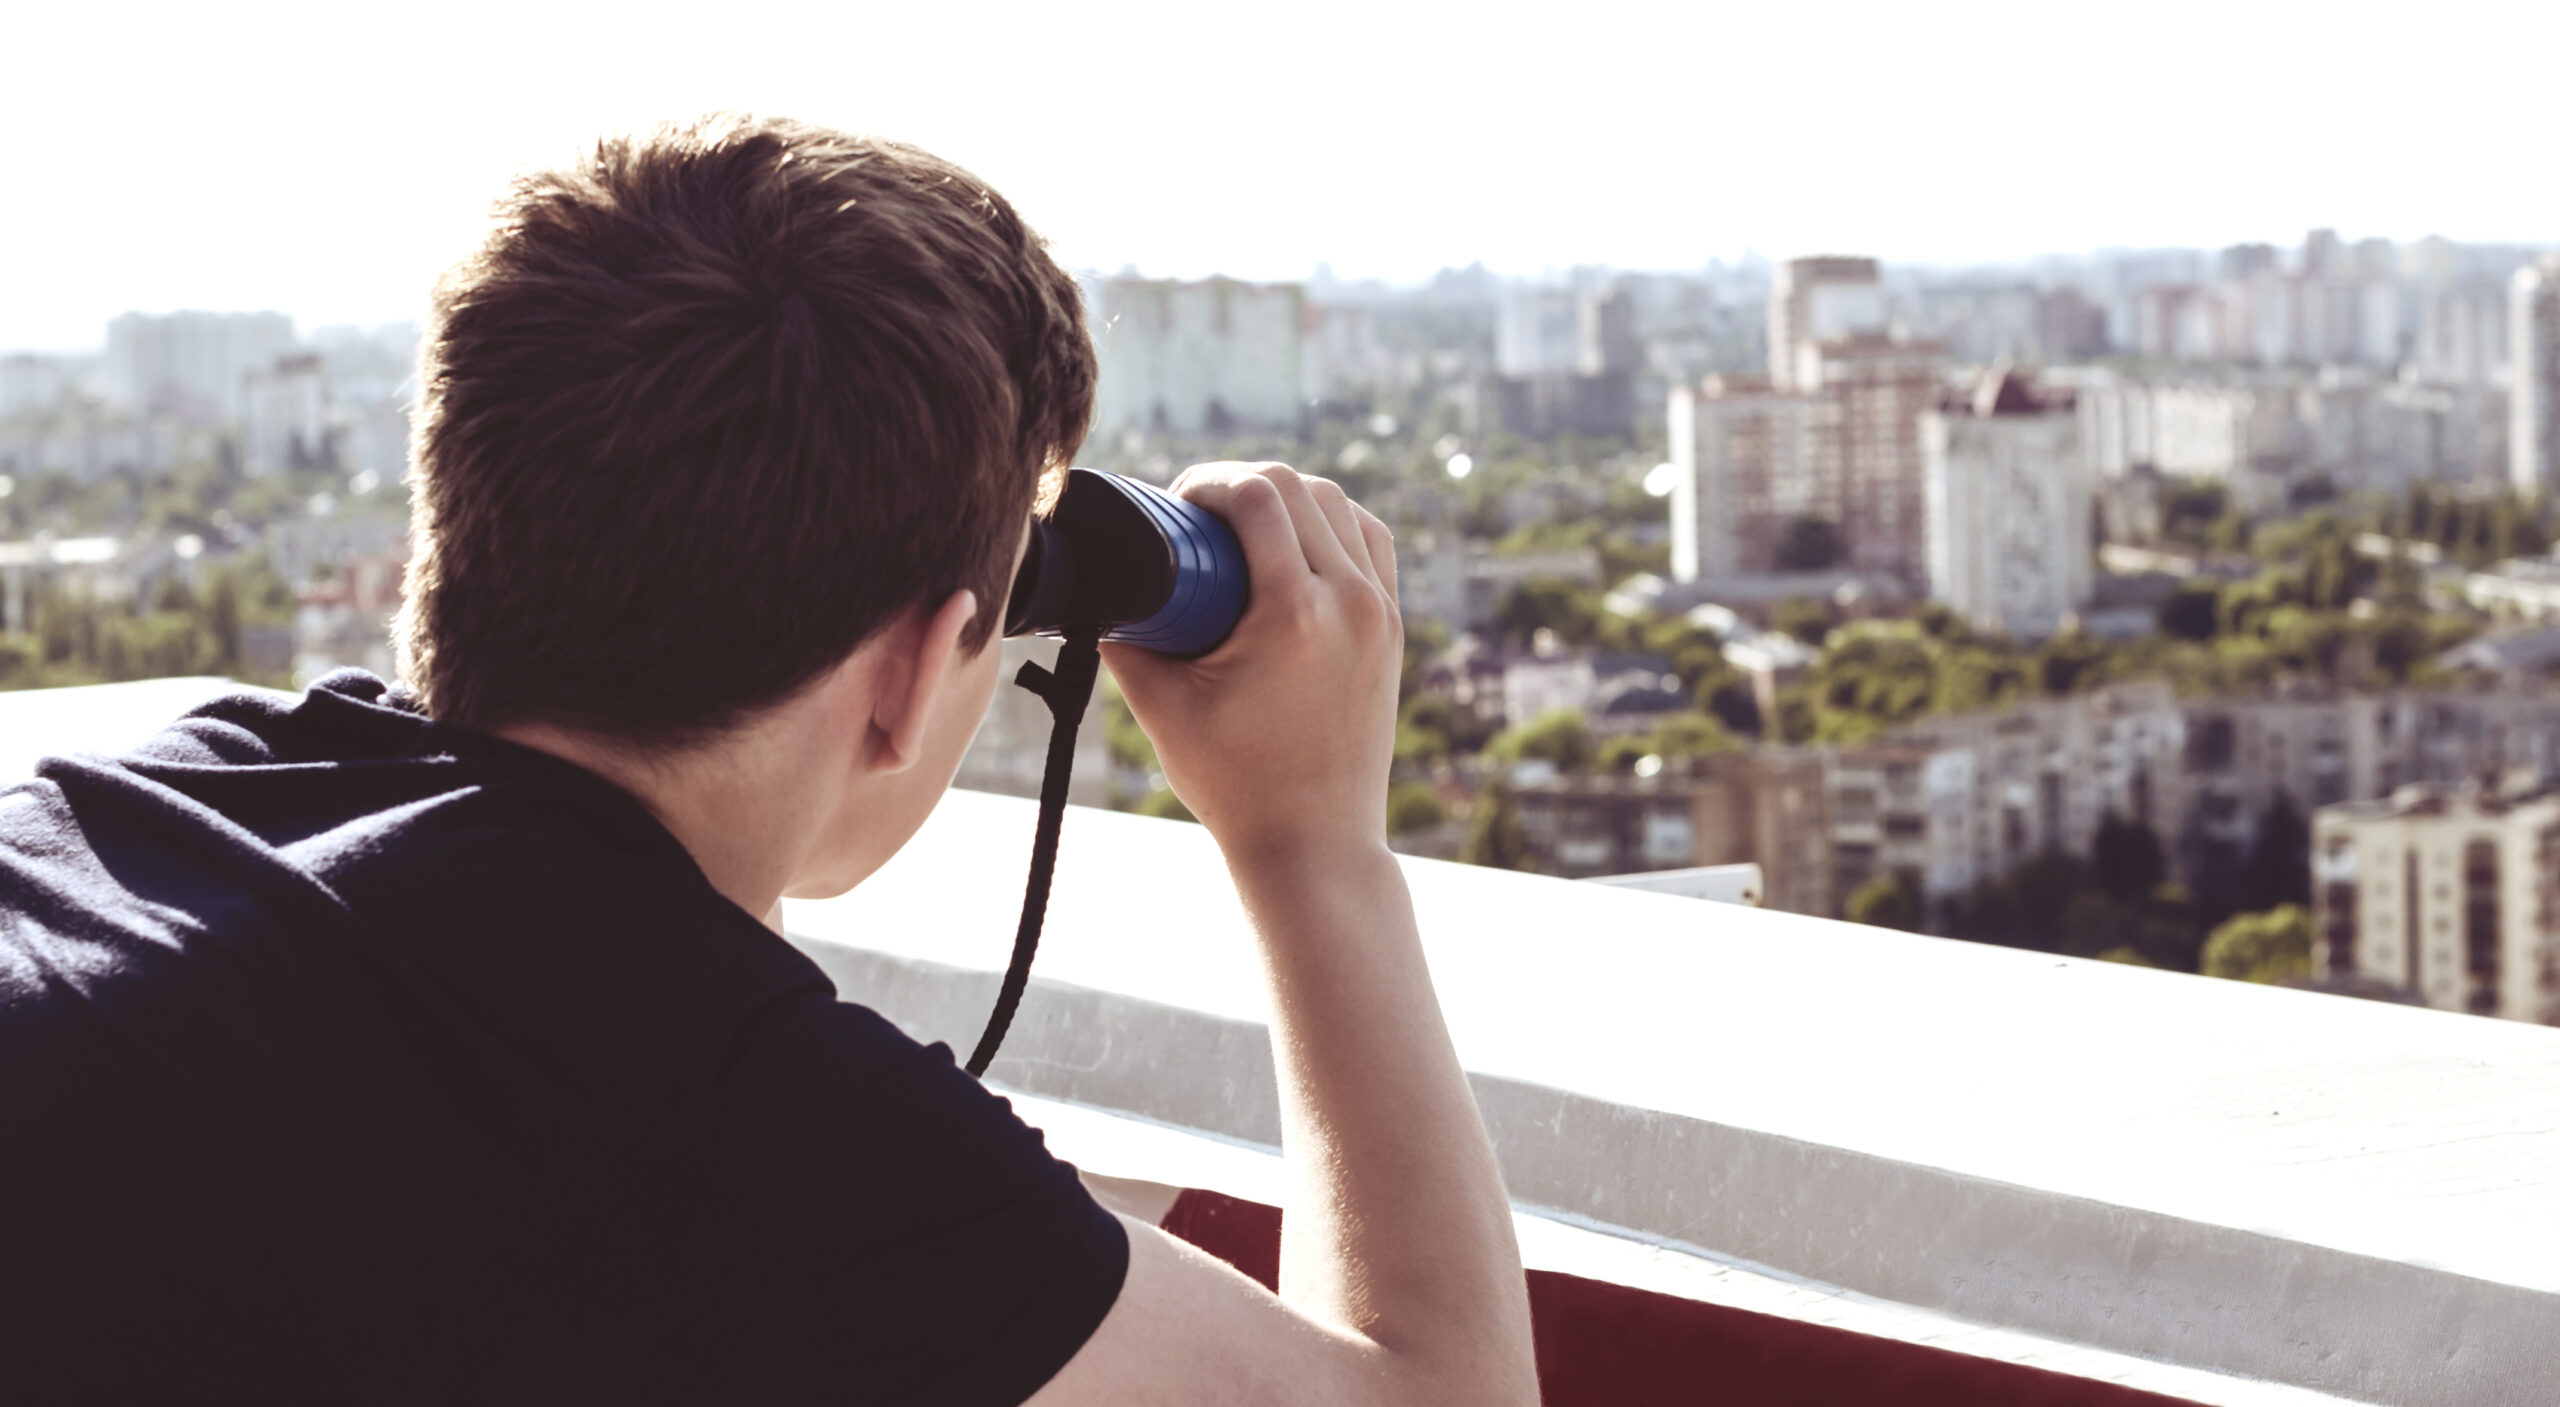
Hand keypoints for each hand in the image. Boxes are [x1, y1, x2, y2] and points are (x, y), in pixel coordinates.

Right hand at [1103, 463, 1400, 862]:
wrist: (1313, 843)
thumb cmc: (1232, 785)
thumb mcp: (1161, 708)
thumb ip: (1121, 640)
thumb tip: (1089, 589)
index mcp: (1293, 612)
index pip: (1258, 495)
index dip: (1207, 480)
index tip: (1174, 503)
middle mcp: (1348, 601)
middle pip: (1298, 487)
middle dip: (1239, 483)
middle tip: (1196, 513)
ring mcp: (1379, 613)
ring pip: (1339, 504)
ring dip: (1287, 497)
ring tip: (1240, 523)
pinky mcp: (1392, 629)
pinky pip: (1369, 540)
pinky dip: (1332, 522)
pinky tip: (1296, 536)